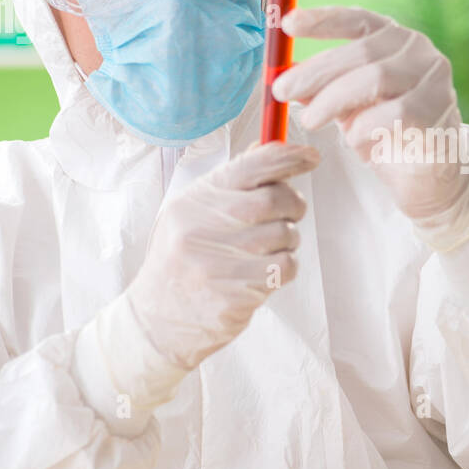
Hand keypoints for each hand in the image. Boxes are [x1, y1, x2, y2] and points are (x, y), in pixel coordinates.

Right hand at [126, 141, 318, 369]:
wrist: (157, 319)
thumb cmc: (183, 258)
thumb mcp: (195, 212)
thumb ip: (233, 183)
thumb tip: (273, 149)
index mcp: (197, 199)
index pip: (250, 166)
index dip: (287, 157)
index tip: (311, 155)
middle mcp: (204, 226)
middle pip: (273, 199)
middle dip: (293, 203)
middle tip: (291, 212)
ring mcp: (218, 262)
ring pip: (285, 234)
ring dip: (289, 238)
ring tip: (269, 248)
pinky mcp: (235, 293)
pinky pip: (285, 267)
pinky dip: (285, 266)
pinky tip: (264, 271)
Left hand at [271, 6, 468, 251]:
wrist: (427, 179)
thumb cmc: (385, 136)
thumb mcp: (346, 106)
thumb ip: (321, 88)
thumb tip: (282, 76)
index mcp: (395, 40)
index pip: (358, 20)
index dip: (322, 19)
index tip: (288, 24)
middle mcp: (419, 51)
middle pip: (361, 51)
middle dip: (316, 71)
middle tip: (281, 91)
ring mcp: (434, 78)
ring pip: (375, 78)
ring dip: (333, 100)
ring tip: (309, 122)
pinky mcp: (440, 109)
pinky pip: (394, 112)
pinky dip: (365, 127)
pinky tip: (355, 142)